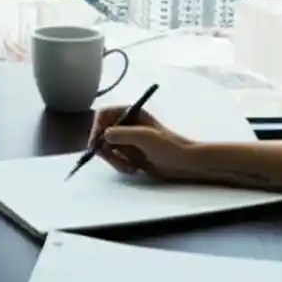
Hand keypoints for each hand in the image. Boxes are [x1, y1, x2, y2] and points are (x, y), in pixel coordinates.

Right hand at [86, 106, 201, 179]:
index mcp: (131, 113)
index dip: (97, 128)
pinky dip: (119, 164)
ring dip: (113, 159)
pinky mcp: (129, 153)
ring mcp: (127, 139)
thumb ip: (123, 134)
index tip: (97, 143)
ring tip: (127, 167)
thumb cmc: (169, 146)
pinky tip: (132, 169)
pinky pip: (114, 158)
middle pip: (101, 132)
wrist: (184, 163)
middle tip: (112, 160)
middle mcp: (126, 124)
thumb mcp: (145, 137)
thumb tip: (103, 135)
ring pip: (106, 147)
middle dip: (105, 148)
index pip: (103, 115)